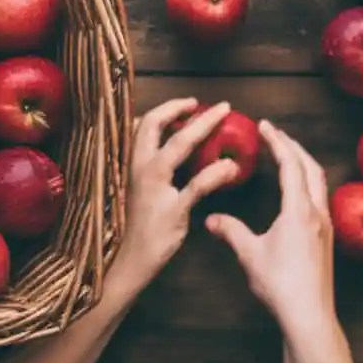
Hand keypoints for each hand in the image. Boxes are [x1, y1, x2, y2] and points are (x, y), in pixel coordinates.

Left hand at [110, 98, 239, 296]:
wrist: (131, 258)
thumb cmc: (157, 238)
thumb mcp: (183, 211)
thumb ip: (204, 184)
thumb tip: (230, 164)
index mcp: (152, 169)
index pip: (182, 136)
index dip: (205, 121)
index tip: (224, 108)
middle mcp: (138, 163)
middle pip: (150, 121)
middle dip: (173, 108)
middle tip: (195, 105)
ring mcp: (132, 168)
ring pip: (141, 130)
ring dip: (161, 118)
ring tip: (183, 116)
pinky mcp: (132, 176)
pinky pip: (140, 143)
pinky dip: (154, 133)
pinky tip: (168, 141)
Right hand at [205, 120, 335, 337]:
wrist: (310, 315)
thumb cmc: (280, 284)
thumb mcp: (249, 254)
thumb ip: (230, 231)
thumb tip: (211, 220)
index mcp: (298, 210)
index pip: (290, 165)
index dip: (278, 142)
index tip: (265, 126)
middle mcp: (317, 213)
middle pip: (311, 167)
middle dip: (294, 147)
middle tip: (276, 135)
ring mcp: (326, 226)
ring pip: (319, 182)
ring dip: (304, 163)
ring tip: (287, 156)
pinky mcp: (326, 239)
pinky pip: (319, 198)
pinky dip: (307, 182)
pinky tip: (296, 191)